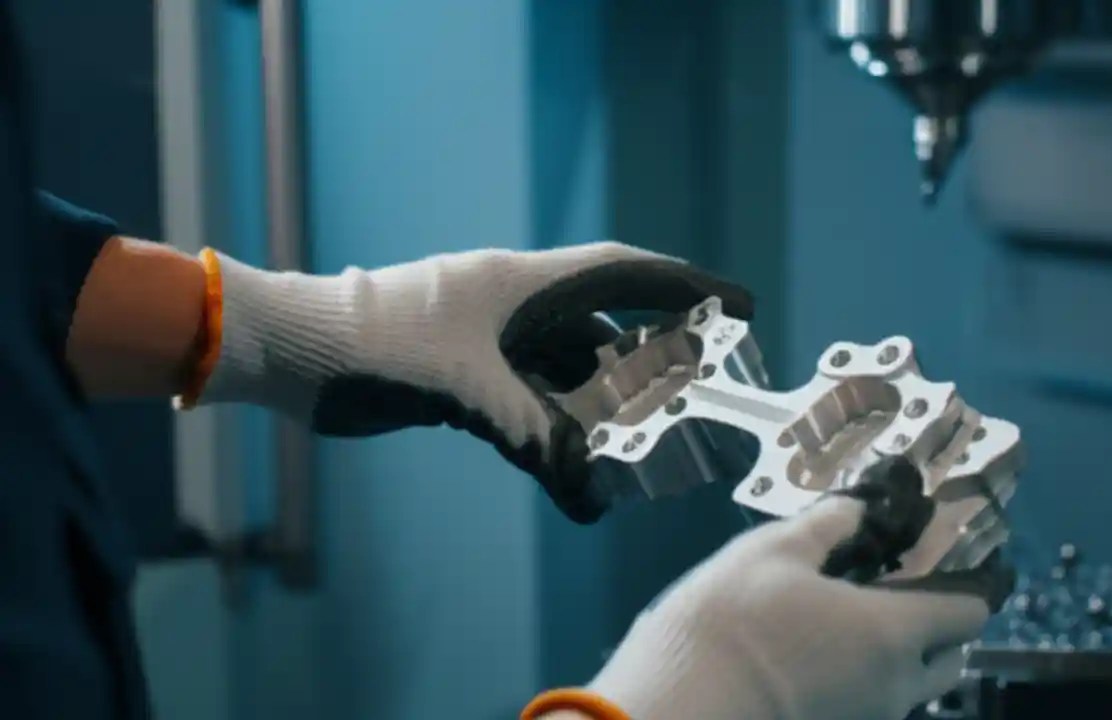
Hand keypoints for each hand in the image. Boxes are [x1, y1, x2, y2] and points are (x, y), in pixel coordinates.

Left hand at [194, 242, 751, 522]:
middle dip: (650, 372)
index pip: (625, 275)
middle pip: (604, 335)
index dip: (688, 288)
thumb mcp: (468, 396)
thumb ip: (537, 443)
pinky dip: (551, 440)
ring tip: (635, 461)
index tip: (739, 305)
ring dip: (597, 418)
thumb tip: (591, 500)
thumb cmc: (376, 350)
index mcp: (522, 285)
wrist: (291, 353)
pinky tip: (573, 482)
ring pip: (566, 377)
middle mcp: (513, 306)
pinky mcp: (464, 375)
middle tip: (694, 404)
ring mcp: (488, 341)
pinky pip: (528, 404)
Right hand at [586, 497, 1002, 719]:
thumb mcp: (774, 550)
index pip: (971, 611)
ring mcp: (867, 717)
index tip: (952, 554)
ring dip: (902, 649)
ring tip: (855, 609)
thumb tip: (863, 506)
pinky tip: (823, 642)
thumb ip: (829, 525)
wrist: (680, 706)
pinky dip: (867, 671)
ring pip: (912, 684)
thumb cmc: (731, 620)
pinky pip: (874, 699)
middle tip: (900, 582)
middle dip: (941, 620)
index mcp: (894, 633)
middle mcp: (896, 686)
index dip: (971, 579)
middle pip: (952, 655)